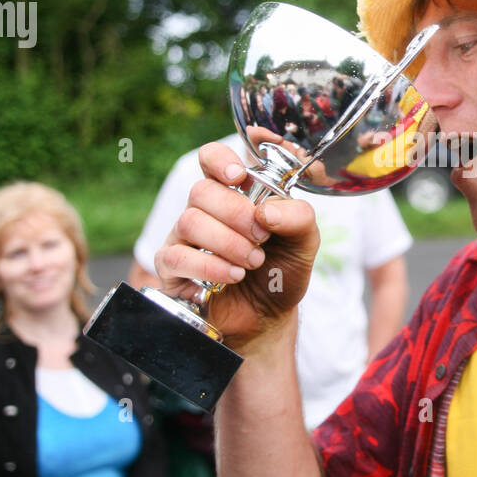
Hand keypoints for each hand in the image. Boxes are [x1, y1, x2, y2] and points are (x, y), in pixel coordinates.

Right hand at [154, 138, 320, 345]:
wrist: (269, 318)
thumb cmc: (280, 273)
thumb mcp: (304, 243)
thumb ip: (299, 217)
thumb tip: (266, 210)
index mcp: (234, 194)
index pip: (211, 158)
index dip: (220, 160)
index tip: (238, 176)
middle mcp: (205, 211)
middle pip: (202, 191)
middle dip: (237, 214)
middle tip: (261, 239)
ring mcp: (184, 238)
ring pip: (189, 221)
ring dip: (227, 243)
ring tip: (252, 262)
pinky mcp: (172, 268)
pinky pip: (177, 257)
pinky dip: (210, 266)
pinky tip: (232, 275)